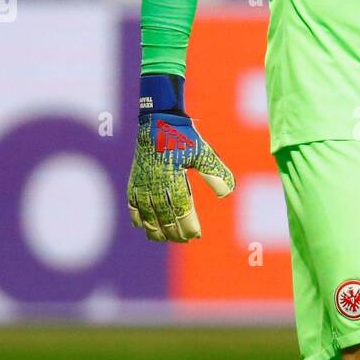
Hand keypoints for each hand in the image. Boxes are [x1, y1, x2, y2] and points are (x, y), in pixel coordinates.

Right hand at [127, 78, 234, 241]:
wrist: (156, 120)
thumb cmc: (182, 136)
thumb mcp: (203, 153)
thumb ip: (215, 173)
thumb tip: (228, 193)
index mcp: (172, 177)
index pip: (180, 208)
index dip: (187, 224)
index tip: (195, 235)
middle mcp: (155, 183)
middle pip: (163, 216)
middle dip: (174, 230)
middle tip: (184, 239)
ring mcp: (142, 183)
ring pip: (146, 214)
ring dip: (155, 229)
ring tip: (165, 238)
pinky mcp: (134, 180)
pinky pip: (132, 204)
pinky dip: (137, 217)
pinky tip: (143, 227)